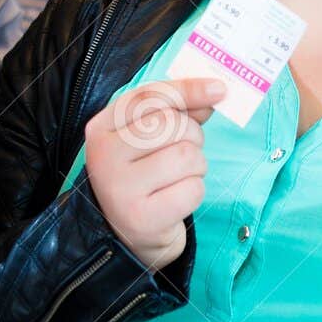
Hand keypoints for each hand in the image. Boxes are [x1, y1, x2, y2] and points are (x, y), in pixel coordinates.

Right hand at [84, 79, 224, 271]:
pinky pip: (193, 189)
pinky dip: (195, 192)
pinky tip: (176, 199)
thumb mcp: (150, 136)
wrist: (129, 232)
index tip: (220, 89)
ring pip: (187, 156)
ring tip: (179, 177)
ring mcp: (119, 188)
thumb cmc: (146, 174)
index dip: (189, 89)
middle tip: (185, 153)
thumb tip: (215, 93)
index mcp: (102, 127)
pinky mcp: (141, 218)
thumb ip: (178, 110)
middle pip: (173, 125)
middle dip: (193, 137)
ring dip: (196, 166)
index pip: (149, 97)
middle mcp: (104, 155)